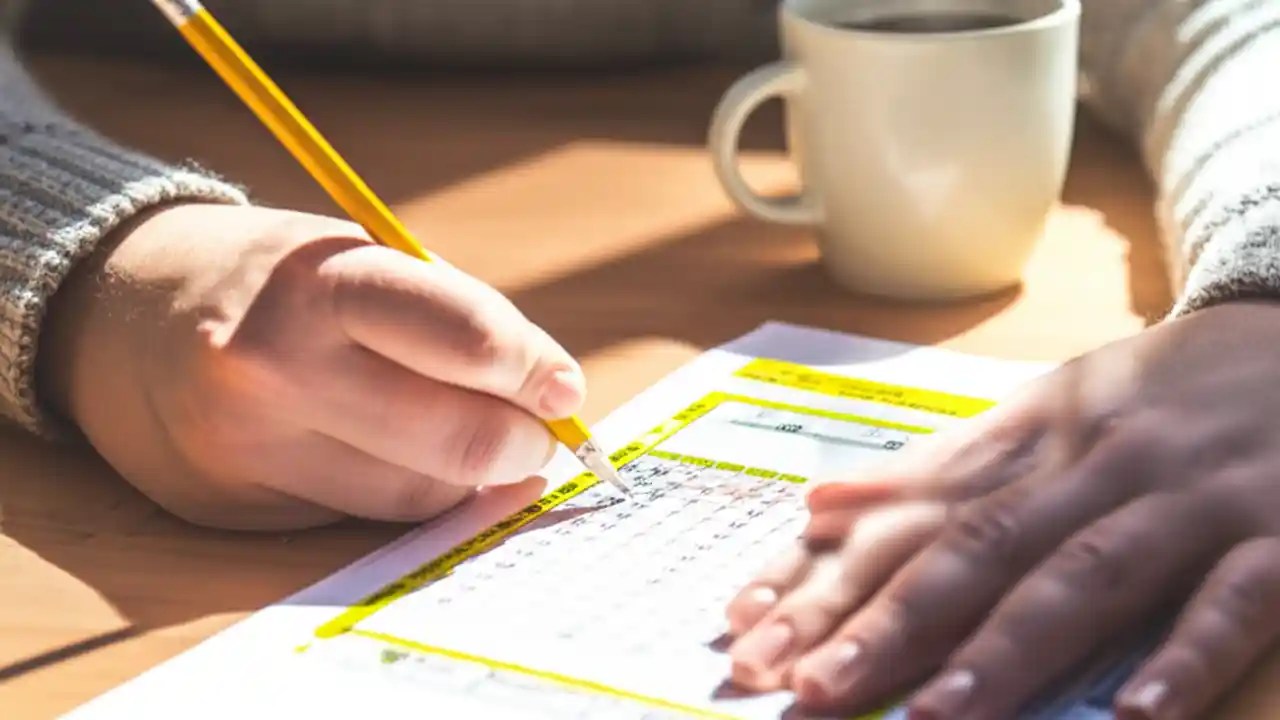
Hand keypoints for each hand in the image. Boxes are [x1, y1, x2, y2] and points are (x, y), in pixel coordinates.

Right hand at [38, 204, 583, 529]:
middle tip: (537, 431)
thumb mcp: (357, 258)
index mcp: (318, 281)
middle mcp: (274, 369)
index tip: (564, 388)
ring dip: (468, 477)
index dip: (533, 370)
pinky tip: (399, 460)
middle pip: (453, 440)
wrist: (118, 312)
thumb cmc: (270, 278)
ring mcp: (247, 449)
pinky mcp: (234, 508)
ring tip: (470, 438)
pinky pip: (361, 518)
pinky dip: (404, 495)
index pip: (466, 339)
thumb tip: (549, 399)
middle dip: (519, 441)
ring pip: (415, 497)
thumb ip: (451, 321)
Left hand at [724, 301, 1279, 719]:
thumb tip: (815, 504)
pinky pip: (1232, 598)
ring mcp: (1184, 497)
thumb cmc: (1156, 388)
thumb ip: (933, 467)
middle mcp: (1090, 464)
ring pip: (1083, 574)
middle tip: (806, 690)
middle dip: (884, 624)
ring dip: (1005, 648)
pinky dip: (1185, 653)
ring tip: (933, 719)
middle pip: (972, 549)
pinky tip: (1138, 716)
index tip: (749, 627)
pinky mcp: (1279, 530)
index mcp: (1026, 437)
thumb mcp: (1039, 409)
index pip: (906, 515)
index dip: (825, 574)